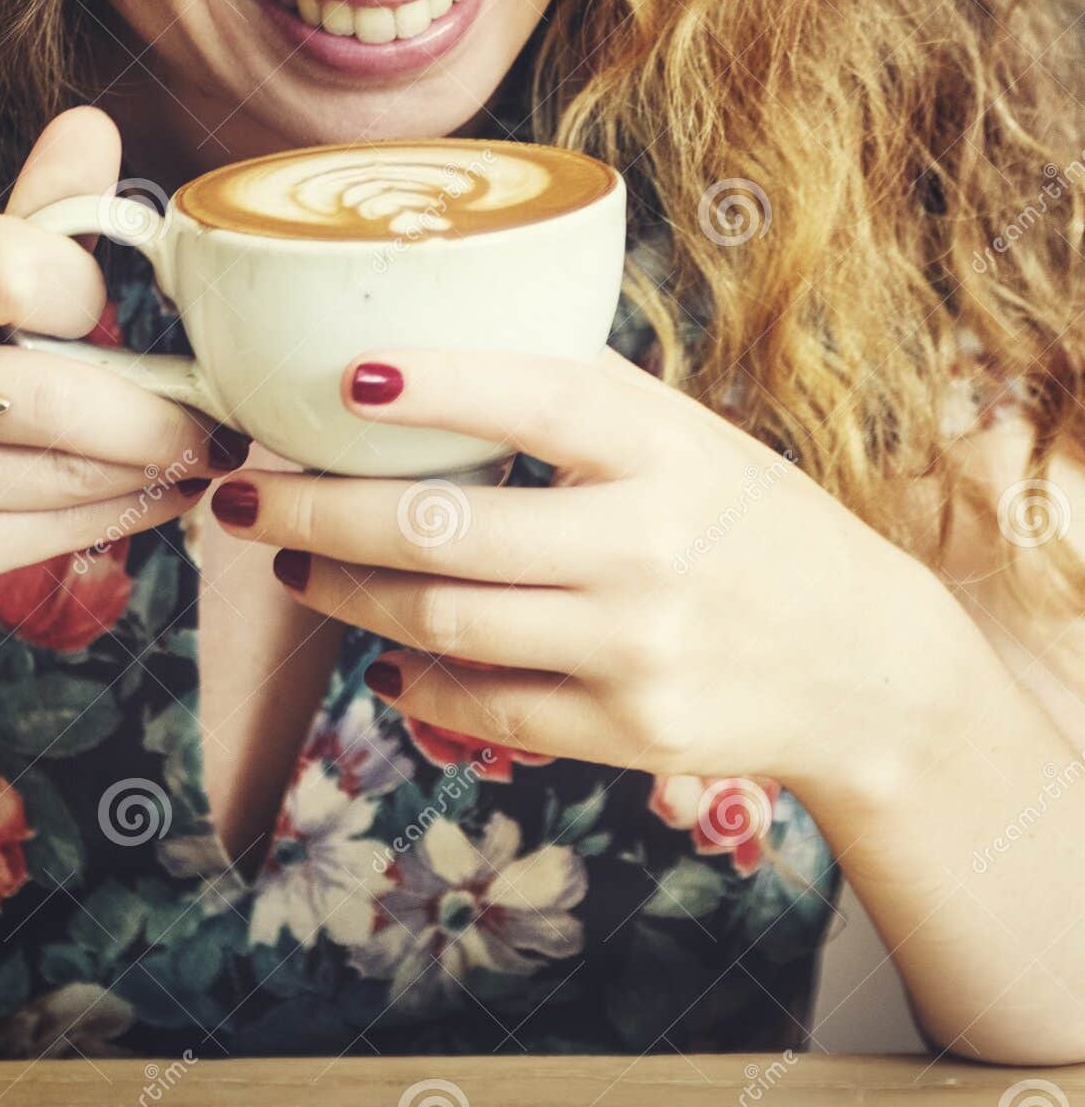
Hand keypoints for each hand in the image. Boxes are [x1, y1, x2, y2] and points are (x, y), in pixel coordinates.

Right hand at [0, 107, 242, 653]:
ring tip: (201, 459)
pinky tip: (163, 499)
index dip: (86, 297)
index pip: (12, 269)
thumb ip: (29, 222)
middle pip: (52, 394)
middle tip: (216, 423)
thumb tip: (93, 126)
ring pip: (60, 472)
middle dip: (157, 416)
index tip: (116, 318)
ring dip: (154, 471)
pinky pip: (47, 532)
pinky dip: (125, 516)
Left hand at [210, 346, 960, 802]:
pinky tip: (379, 655)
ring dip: (344, 592)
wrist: (864, 666)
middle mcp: (654, 546)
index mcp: (671, 449)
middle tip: (241, 495)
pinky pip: (483, 708)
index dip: (436, 385)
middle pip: (445, 529)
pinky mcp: (629, 732)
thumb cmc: (752, 529)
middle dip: (317, 510)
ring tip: (293, 564)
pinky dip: (413, 682)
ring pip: (443, 621)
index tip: (343, 375)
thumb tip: (412, 373)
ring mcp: (639, 647)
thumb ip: (580, 408)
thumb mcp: (693, 442)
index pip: (539, 399)